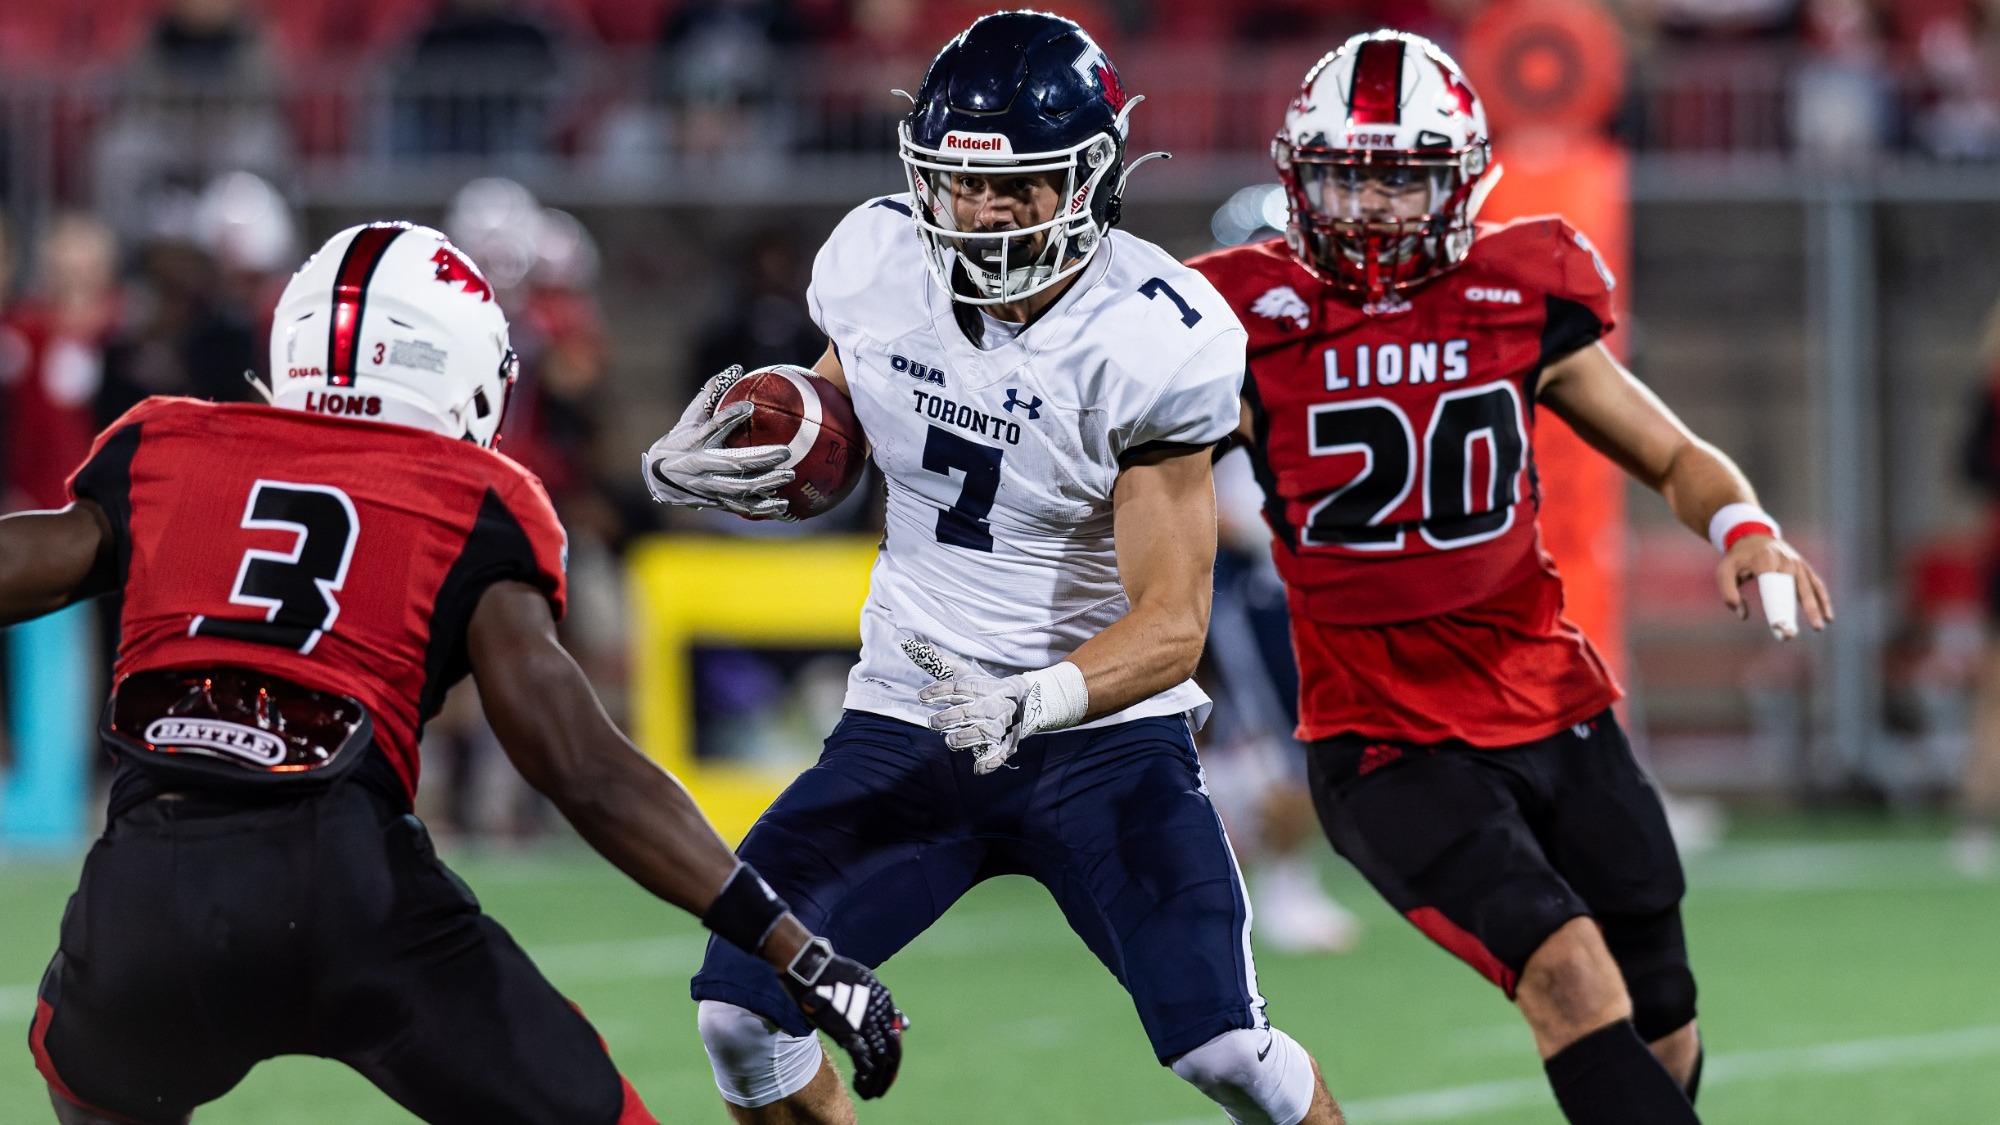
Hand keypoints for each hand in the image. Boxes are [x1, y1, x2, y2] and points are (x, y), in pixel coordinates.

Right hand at [641, 366, 792, 519]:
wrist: (658, 478)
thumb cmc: (679, 441)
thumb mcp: (689, 418)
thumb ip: (711, 395)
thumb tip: (735, 369)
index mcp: (693, 442)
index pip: (712, 428)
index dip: (729, 418)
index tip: (749, 407)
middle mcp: (700, 466)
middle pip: (732, 464)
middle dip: (760, 458)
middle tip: (786, 451)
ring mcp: (708, 487)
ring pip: (739, 489)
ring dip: (765, 484)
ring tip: (789, 475)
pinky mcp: (715, 501)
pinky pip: (741, 507)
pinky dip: (762, 507)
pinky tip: (783, 505)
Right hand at [782, 939, 906, 1099]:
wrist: (811, 967)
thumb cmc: (831, 973)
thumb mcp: (864, 982)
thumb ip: (882, 1003)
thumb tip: (905, 1024)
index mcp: (883, 999)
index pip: (896, 1033)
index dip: (892, 1053)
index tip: (884, 1066)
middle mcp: (879, 1012)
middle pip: (893, 1050)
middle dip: (890, 1072)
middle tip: (882, 1086)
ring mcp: (865, 1023)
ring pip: (882, 1060)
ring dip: (879, 1080)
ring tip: (872, 1092)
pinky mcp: (849, 1033)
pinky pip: (865, 1062)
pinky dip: (866, 1077)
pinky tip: (860, 1085)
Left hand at [918, 673, 1030, 774]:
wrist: (1026, 701)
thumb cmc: (987, 687)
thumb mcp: (967, 674)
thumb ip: (941, 664)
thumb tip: (914, 645)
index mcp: (981, 688)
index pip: (959, 687)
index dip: (940, 691)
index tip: (921, 696)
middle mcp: (990, 707)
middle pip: (969, 712)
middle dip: (950, 717)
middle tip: (931, 722)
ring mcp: (999, 726)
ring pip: (983, 733)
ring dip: (966, 738)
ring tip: (951, 741)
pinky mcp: (1006, 743)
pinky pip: (1000, 754)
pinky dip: (991, 762)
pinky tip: (977, 768)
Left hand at [1717, 534, 1831, 639]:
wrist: (1752, 536)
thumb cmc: (1738, 558)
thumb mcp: (1724, 571)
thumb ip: (1728, 593)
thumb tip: (1743, 615)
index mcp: (1765, 560)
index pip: (1773, 587)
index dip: (1777, 607)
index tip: (1779, 625)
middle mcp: (1785, 560)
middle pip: (1794, 589)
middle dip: (1798, 611)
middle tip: (1796, 633)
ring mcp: (1797, 563)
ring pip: (1809, 587)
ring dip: (1816, 607)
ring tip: (1819, 627)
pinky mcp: (1804, 566)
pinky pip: (1816, 584)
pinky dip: (1823, 599)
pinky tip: (1828, 616)